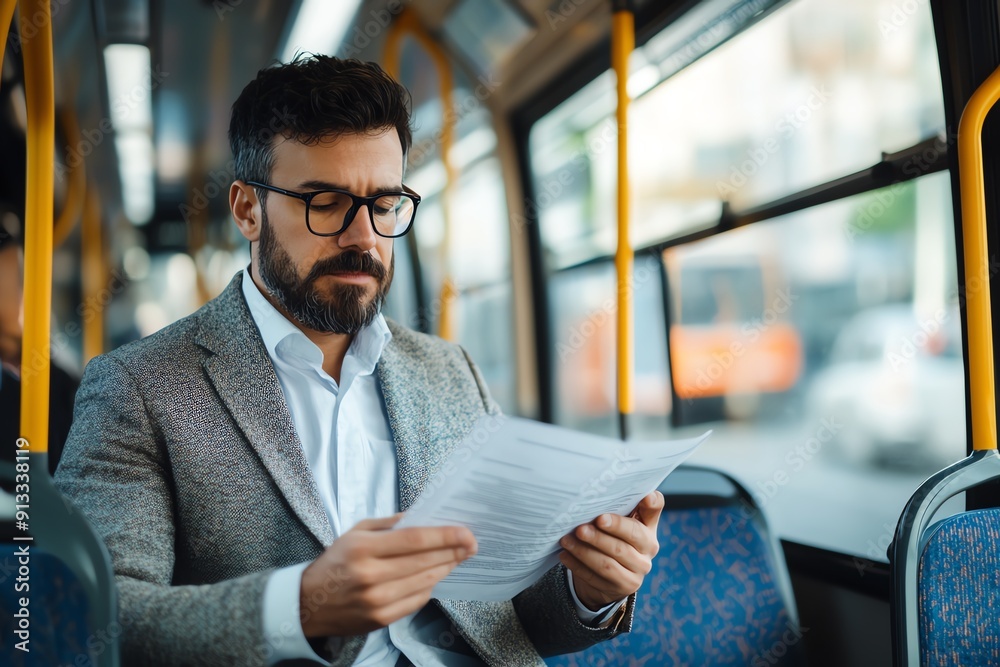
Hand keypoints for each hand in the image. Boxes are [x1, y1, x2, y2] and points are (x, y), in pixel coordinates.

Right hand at [299, 514, 476, 636]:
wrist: (308, 604)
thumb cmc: (335, 563)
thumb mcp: (355, 533)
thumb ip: (388, 524)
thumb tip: (421, 516)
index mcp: (363, 549)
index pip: (414, 539)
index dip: (444, 536)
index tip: (466, 532)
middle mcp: (371, 576)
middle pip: (424, 561)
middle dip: (453, 551)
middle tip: (472, 544)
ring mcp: (377, 601)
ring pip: (424, 582)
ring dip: (446, 568)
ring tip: (459, 558)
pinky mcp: (380, 619)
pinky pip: (416, 601)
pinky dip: (430, 586)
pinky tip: (436, 575)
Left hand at [559, 491, 663, 610]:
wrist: (614, 575)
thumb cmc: (615, 537)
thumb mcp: (622, 521)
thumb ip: (619, 507)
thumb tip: (598, 489)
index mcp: (648, 528)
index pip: (653, 512)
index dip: (650, 504)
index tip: (645, 498)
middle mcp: (648, 551)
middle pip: (625, 543)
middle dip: (601, 536)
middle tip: (581, 528)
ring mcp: (636, 573)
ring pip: (608, 564)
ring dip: (584, 552)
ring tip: (566, 540)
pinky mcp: (621, 588)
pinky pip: (596, 577)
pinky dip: (578, 565)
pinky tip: (565, 555)